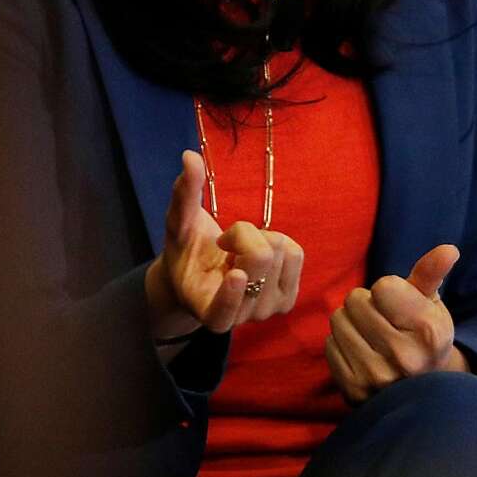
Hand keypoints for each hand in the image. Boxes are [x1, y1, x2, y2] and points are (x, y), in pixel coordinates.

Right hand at [147, 150, 304, 336]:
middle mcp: (240, 319)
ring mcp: (267, 312)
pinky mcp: (288, 299)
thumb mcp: (179, 223)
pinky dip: (278, 242)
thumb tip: (189, 157)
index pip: (223, 313)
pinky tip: (258, 254)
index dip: (231, 293)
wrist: (203, 272)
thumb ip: (184, 194)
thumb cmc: (186, 249)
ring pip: (281, 252)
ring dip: (260, 238)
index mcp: (207, 312)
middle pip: (260, 258)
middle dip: (244, 234)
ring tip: (239, 251)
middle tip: (226, 242)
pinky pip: (296, 254)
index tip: (234, 273)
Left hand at [324, 244, 464, 403]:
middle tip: (383, 321)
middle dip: (366, 304)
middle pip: (355, 300)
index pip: (383, 286)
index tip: (400, 307)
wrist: (418, 388)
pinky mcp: (353, 390)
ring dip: (351, 322)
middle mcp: (405, 358)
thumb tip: (449, 249)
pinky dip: (341, 343)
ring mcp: (377, 377)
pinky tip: (361, 353)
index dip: (389, 290)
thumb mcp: (431, 304)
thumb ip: (431, 274)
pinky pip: (330, 344)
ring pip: (338, 320)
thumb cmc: (422, 335)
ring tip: (371, 336)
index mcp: (429, 332)